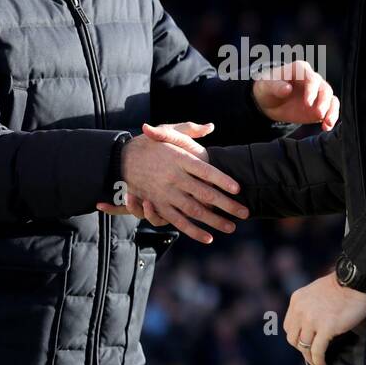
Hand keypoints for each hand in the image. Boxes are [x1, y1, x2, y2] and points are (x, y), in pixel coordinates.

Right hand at [95, 122, 247, 243]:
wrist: (121, 159)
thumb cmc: (149, 145)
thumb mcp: (167, 132)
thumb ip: (189, 129)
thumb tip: (210, 126)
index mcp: (178, 159)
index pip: (205, 171)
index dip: (222, 180)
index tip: (238, 189)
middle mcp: (173, 178)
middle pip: (205, 194)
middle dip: (227, 205)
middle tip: (245, 212)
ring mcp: (165, 194)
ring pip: (194, 211)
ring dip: (214, 221)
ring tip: (231, 227)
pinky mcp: (158, 206)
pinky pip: (177, 221)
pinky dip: (193, 231)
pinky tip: (208, 238)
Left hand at [252, 59, 338, 129]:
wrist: (269, 102)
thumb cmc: (268, 88)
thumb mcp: (266, 86)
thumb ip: (276, 86)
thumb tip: (287, 89)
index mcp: (300, 70)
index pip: (311, 77)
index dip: (311, 89)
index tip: (308, 102)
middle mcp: (312, 80)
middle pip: (325, 88)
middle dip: (324, 101)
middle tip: (319, 113)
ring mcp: (317, 94)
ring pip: (331, 99)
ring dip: (331, 111)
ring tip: (327, 122)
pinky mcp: (320, 106)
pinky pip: (330, 110)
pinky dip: (331, 118)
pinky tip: (326, 126)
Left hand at [284, 273, 365, 364]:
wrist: (357, 283)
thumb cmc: (342, 286)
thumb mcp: (315, 291)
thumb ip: (309, 305)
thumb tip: (309, 323)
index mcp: (297, 300)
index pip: (289, 326)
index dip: (297, 337)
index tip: (306, 342)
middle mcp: (300, 310)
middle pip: (293, 338)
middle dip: (302, 348)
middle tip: (312, 354)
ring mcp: (312, 320)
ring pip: (304, 347)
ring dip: (310, 358)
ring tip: (318, 364)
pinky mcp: (326, 328)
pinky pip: (317, 351)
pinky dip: (318, 362)